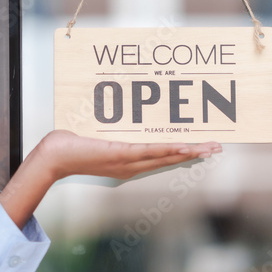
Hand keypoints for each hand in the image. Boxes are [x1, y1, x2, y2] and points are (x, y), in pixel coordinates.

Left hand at [36, 130, 220, 182]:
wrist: (53, 156)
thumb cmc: (71, 144)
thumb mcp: (97, 136)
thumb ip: (112, 127)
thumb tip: (120, 105)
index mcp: (128, 163)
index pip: (161, 158)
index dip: (182, 153)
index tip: (200, 147)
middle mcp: (131, 166)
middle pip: (170, 159)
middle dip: (195, 153)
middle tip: (217, 147)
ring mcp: (127, 162)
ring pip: (165, 156)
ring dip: (189, 151)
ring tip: (210, 147)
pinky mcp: (120, 155)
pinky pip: (150, 151)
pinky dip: (169, 149)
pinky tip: (185, 147)